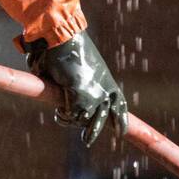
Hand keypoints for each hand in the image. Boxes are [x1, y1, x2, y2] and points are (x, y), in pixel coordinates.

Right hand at [25, 30, 128, 147]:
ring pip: (83, 120)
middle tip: (87, 141)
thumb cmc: (63, 48)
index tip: (120, 132)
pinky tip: (58, 112)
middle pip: (103, 120)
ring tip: (61, 116)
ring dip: (71, 120)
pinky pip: (70, 115)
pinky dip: (63, 116)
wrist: (61, 37)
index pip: (119, 105)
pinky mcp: (80, 97)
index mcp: (107, 82)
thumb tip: (63, 97)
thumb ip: (73, 86)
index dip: (120, 120)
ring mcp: (94, 95)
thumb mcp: (75, 70)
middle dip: (93, 132)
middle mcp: (104, 91)